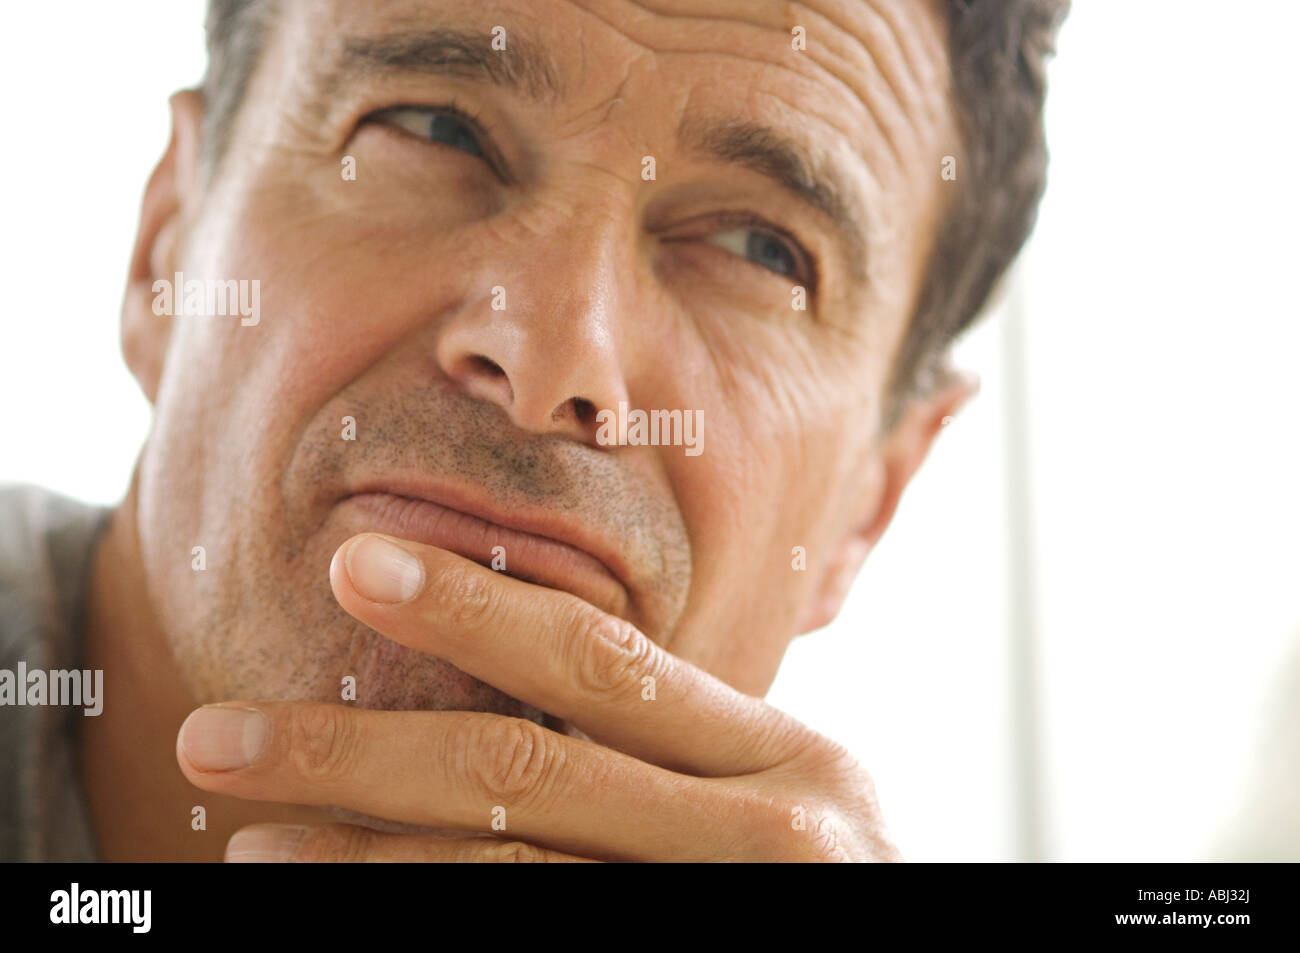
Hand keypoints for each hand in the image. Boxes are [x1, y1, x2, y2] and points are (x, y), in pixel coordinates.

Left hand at [177, 533, 900, 860]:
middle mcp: (773, 837)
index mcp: (788, 761)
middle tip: (224, 735)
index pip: (606, 666)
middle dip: (361, 751)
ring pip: (514, 879)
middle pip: (530, 774)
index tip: (352, 566)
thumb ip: (684, 755)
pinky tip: (344, 916)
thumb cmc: (826, 891)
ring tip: (254, 847)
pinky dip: (428, 926)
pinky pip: (539, 943)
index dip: (474, 607)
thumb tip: (514, 679)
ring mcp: (731, 920)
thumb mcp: (784, 809)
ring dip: (366, 866)